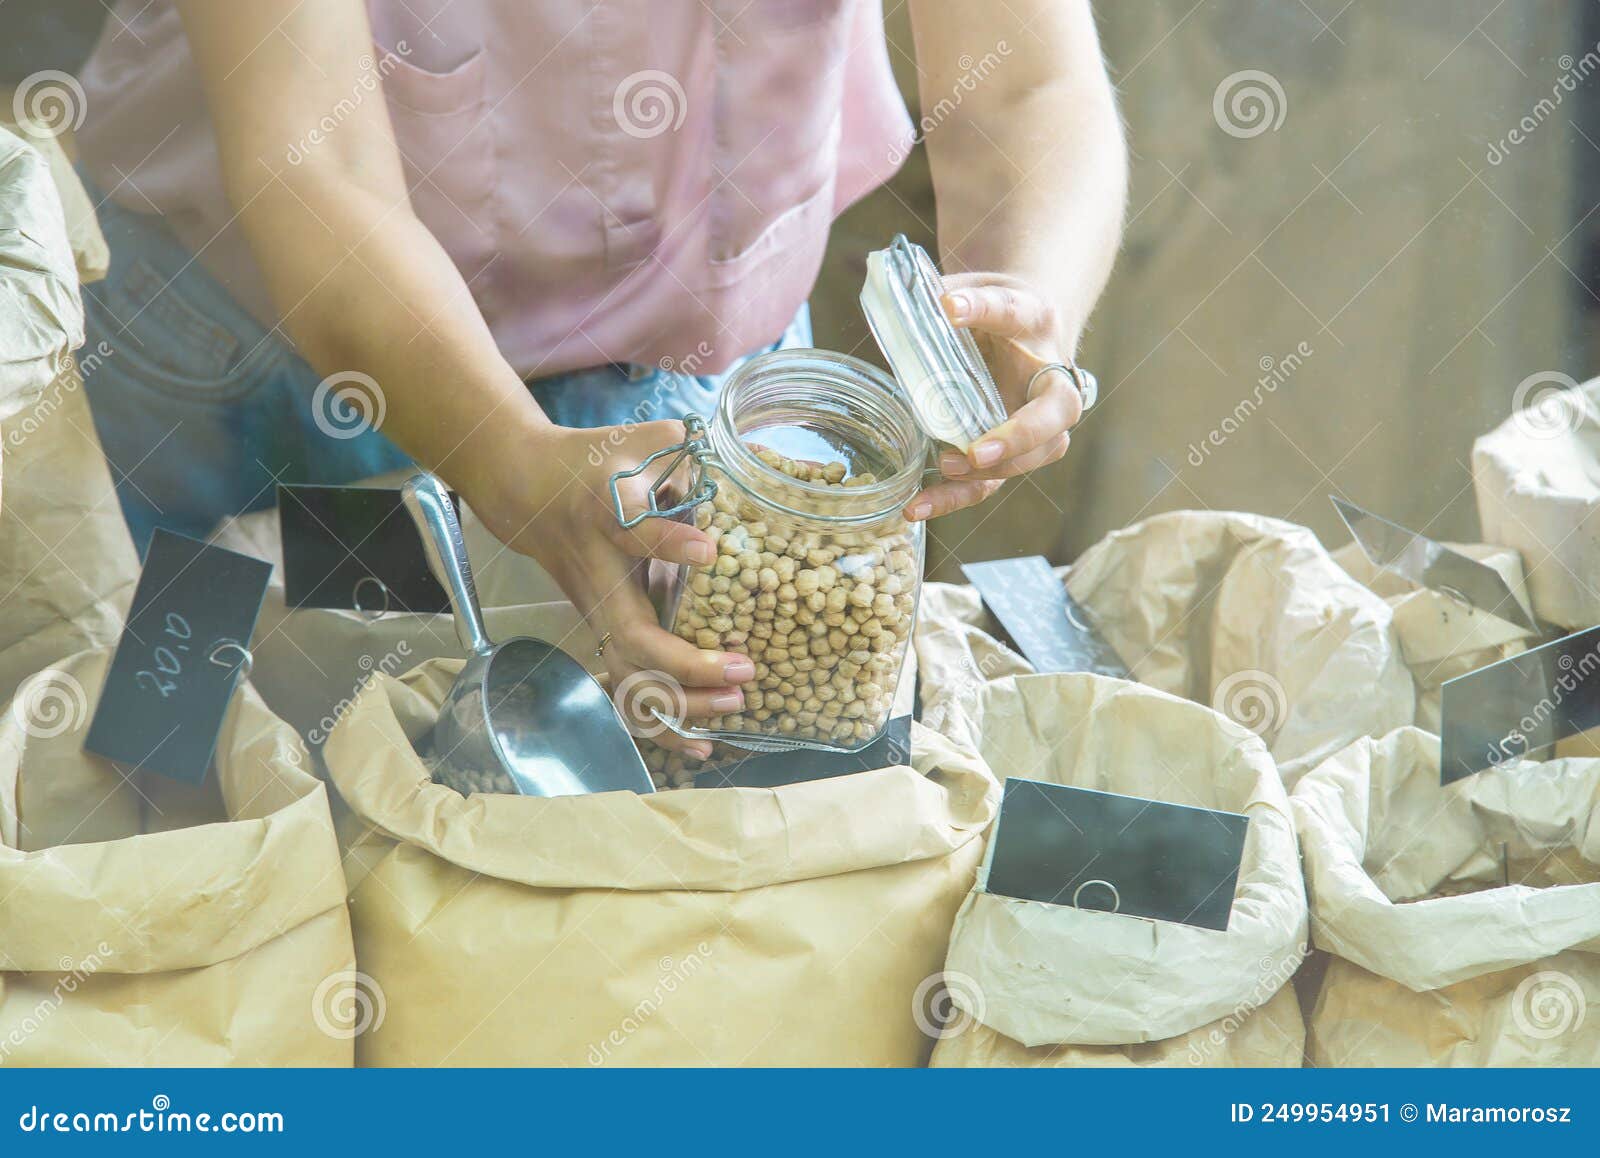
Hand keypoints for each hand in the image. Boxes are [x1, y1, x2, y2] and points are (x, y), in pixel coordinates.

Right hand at [466, 421, 750, 758]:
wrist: (526, 492)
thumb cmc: (588, 465)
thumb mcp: (627, 440)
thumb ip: (671, 442)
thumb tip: (711, 443)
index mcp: (606, 520)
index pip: (632, 532)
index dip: (668, 541)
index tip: (709, 548)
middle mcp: (600, 575)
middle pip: (632, 633)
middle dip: (687, 661)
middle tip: (743, 669)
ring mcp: (598, 612)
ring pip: (630, 673)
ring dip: (680, 701)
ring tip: (734, 706)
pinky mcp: (603, 633)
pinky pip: (629, 690)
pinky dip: (663, 724)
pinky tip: (703, 745)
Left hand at [904, 271, 1085, 521]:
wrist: (1026, 329)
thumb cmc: (995, 309)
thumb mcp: (973, 286)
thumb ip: (944, 294)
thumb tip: (905, 304)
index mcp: (1035, 321)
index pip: (1012, 311)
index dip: (982, 308)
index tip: (950, 305)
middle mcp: (1049, 378)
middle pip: (1053, 415)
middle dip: (1019, 437)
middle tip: (977, 450)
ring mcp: (1037, 423)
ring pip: (1029, 459)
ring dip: (988, 474)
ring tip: (945, 471)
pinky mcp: (1008, 453)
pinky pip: (989, 482)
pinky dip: (954, 497)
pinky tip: (917, 506)